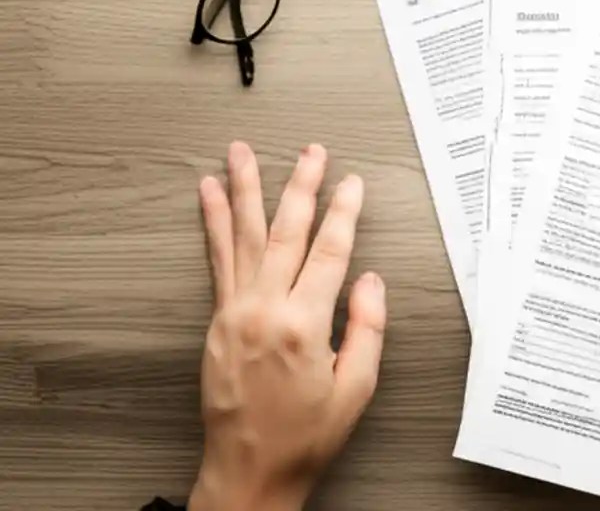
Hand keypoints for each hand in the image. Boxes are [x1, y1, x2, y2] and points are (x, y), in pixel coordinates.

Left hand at [190, 142, 386, 510]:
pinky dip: (213, 224)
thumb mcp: (356, 388)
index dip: (344, 212)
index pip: (331, 251)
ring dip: (245, 190)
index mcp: (304, 325)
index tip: (352, 183)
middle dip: (301, 185)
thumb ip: (366, 328)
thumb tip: (369, 281)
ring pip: (242, 236)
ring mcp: (234, 313)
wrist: (249, 469)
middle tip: (311, 151)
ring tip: (240, 153)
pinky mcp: (217, 321)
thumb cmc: (305, 436)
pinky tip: (210, 196)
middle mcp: (264, 310)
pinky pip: (217, 260)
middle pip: (286, 231)